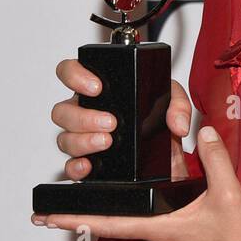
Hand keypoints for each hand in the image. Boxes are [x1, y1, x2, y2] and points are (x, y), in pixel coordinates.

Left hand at [32, 126, 240, 240]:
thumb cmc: (236, 237)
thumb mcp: (227, 195)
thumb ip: (215, 161)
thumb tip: (202, 131)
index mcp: (157, 222)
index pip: (107, 222)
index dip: (74, 219)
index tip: (44, 219)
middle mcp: (154, 217)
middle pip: (109, 211)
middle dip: (79, 207)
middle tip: (45, 206)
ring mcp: (164, 211)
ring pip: (128, 198)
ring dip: (106, 190)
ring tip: (80, 176)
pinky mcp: (177, 203)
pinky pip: (152, 187)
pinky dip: (139, 175)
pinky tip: (133, 160)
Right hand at [51, 58, 193, 180]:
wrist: (165, 159)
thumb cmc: (159, 124)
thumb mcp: (172, 103)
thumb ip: (178, 105)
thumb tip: (177, 123)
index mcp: (99, 91)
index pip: (71, 72)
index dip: (75, 75)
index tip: (96, 86)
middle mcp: (85, 112)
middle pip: (62, 111)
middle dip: (83, 117)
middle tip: (110, 122)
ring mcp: (83, 138)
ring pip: (65, 138)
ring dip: (83, 140)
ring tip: (107, 141)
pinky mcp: (87, 163)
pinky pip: (71, 167)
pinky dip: (76, 167)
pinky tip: (89, 165)